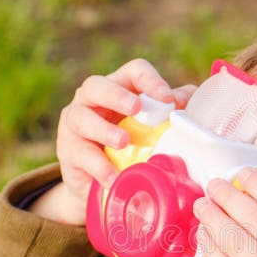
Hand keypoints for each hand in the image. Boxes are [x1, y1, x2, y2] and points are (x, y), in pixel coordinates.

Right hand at [30, 59, 195, 224]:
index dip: (150, 79)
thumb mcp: (154, 128)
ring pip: (81, 117)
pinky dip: (98, 166)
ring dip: (103, 129)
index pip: (133, 71)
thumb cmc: (134, 148)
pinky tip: (113, 176)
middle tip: (136, 108)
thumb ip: (172, 111)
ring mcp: (76, 123)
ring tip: (123, 141)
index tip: (168, 99)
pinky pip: (81, 154)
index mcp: (120, 88)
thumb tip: (187, 102)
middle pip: (97, 85)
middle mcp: (92, 100)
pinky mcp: (68, 150)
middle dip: (116, 95)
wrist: (104, 186)